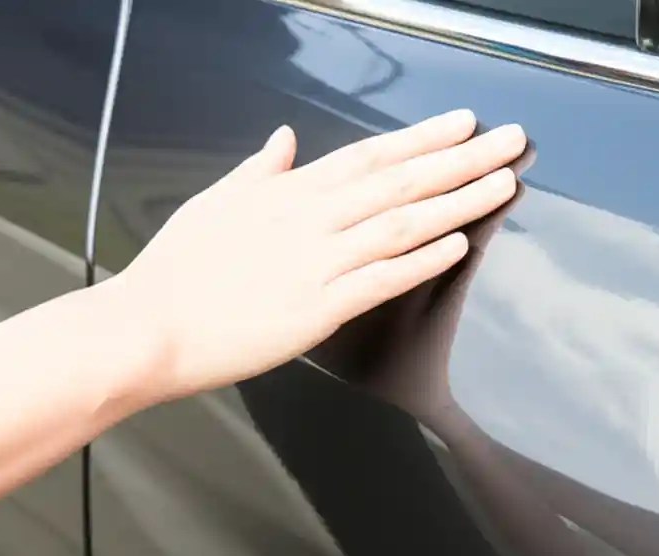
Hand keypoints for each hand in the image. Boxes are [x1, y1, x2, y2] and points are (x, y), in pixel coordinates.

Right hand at [101, 110, 525, 402]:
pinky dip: (422, 259)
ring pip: (402, 223)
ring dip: (457, 201)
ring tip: (504, 184)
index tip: (464, 123)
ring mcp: (316, 262)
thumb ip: (257, 170)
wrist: (147, 329)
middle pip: (400, 180)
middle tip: (512, 141)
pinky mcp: (317, 309)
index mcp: (287, 192)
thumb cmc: (174, 273)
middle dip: (461, 159)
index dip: (422, 138)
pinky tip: (460, 243)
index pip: (370, 155)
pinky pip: (381, 278)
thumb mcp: (212, 204)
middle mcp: (310, 219)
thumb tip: (284, 139)